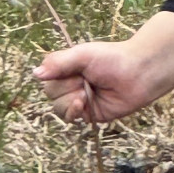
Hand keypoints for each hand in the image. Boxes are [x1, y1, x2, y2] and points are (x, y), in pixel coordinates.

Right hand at [34, 10, 173, 125]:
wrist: (138, 74)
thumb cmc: (112, 59)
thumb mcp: (83, 55)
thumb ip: (58, 63)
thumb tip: (35, 74)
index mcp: (68, 67)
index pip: (46, 75)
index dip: (53, 74)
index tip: (70, 69)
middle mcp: (71, 84)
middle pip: (50, 93)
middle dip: (65, 86)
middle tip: (83, 79)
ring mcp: (79, 100)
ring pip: (57, 107)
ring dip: (69, 100)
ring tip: (85, 92)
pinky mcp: (89, 114)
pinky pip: (70, 118)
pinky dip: (73, 111)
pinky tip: (83, 103)